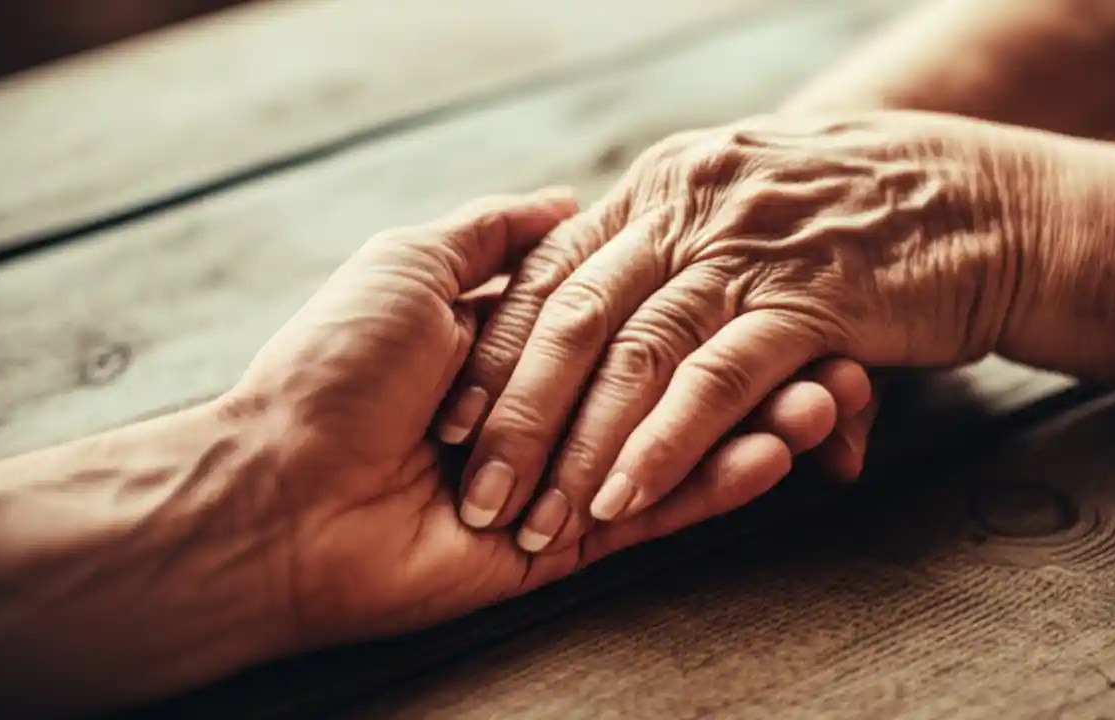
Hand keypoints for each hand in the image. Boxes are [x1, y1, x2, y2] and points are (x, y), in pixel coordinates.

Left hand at [229, 189, 850, 649]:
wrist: (279, 484)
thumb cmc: (336, 364)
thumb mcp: (411, 264)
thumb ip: (492, 236)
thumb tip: (560, 200)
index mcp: (524, 339)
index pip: (636, 308)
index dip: (699, 291)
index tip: (771, 267)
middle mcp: (556, 403)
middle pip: (677, 378)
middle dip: (753, 365)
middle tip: (835, 349)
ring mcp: (566, 474)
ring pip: (682, 443)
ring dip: (759, 422)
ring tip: (833, 401)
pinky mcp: (567, 543)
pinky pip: (658, 511)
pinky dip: (721, 480)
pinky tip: (783, 449)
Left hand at [440, 111, 1026, 551]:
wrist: (991, 201)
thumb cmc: (856, 215)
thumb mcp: (735, 203)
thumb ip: (672, 254)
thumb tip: (592, 307)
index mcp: (657, 191)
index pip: (549, 274)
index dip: (497, 349)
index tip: (453, 419)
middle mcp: (688, 213)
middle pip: (575, 319)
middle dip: (520, 415)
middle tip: (481, 494)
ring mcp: (747, 255)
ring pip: (636, 357)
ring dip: (581, 448)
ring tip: (542, 520)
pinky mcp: (811, 302)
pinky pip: (720, 380)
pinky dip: (669, 442)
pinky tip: (628, 498)